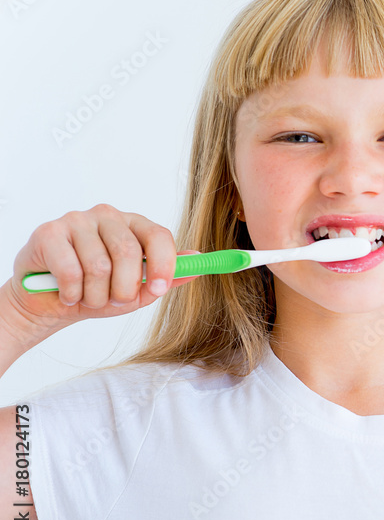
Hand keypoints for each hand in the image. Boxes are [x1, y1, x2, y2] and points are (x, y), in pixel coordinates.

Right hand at [2, 204, 199, 347]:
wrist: (48, 303)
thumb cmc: (97, 292)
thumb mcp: (138, 290)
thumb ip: (168, 277)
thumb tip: (198, 260)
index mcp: (133, 225)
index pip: (158, 235)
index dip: (163, 264)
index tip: (158, 289)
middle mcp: (107, 216)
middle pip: (129, 252)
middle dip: (124, 289)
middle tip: (115, 302)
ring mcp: (76, 220)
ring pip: (99, 266)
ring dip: (96, 296)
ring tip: (88, 298)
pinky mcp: (49, 232)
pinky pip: (71, 271)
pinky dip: (72, 293)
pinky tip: (67, 295)